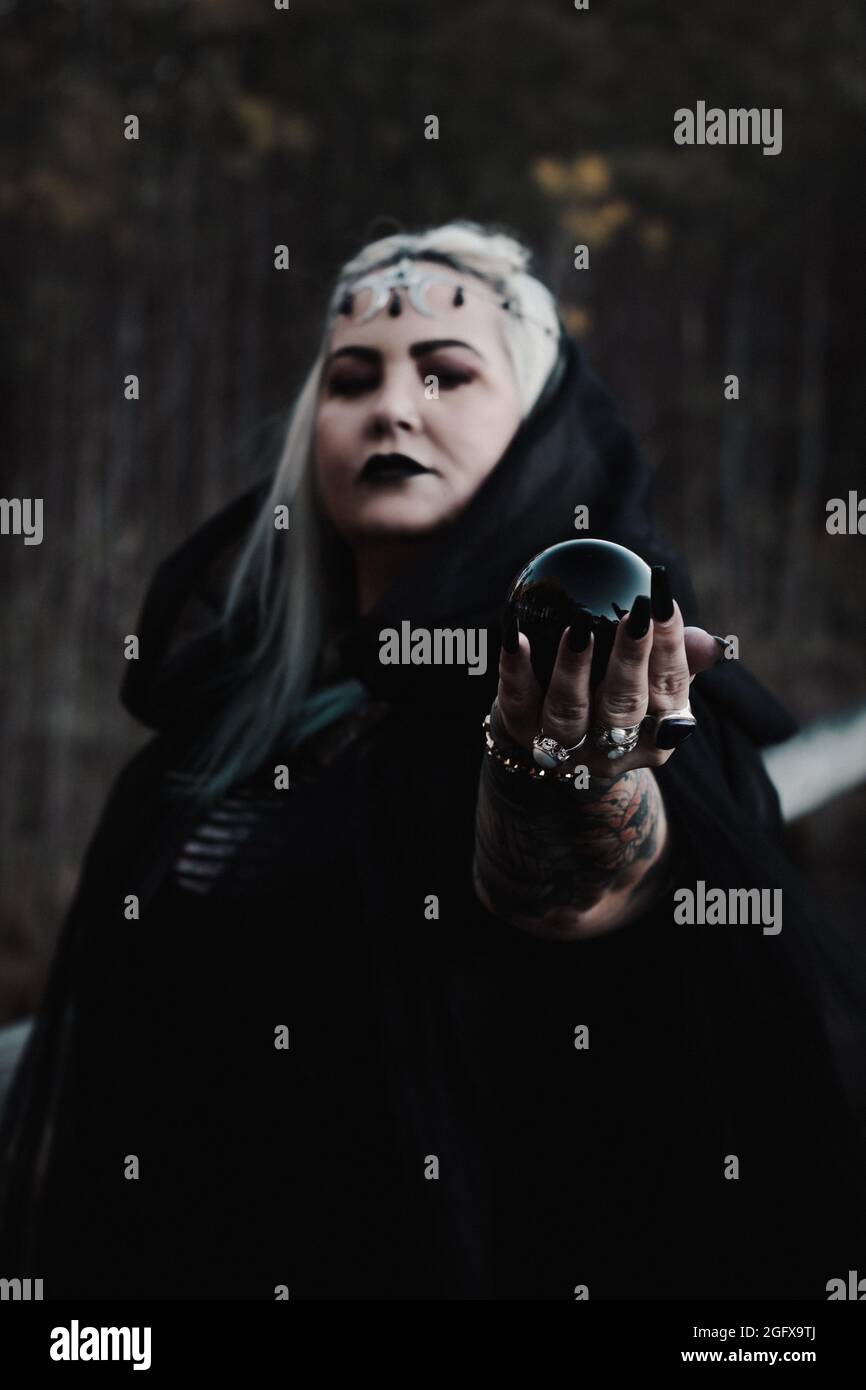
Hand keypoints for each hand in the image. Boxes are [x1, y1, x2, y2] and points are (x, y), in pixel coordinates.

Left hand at [494, 565, 722, 777]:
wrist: (558, 752)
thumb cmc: (618, 699)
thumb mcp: (654, 687)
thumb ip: (682, 660)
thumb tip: (715, 644)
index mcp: (657, 735)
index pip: (668, 688)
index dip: (669, 646)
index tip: (663, 601)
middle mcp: (613, 749)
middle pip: (623, 706)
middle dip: (630, 659)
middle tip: (633, 615)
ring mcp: (566, 748)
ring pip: (571, 711)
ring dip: (574, 668)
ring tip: (578, 628)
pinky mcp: (522, 736)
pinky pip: (518, 702)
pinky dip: (516, 671)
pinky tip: (514, 637)